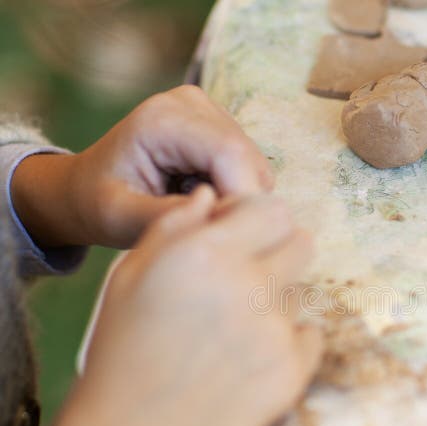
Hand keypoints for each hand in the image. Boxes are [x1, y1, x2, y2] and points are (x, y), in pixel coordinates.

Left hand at [11, 85, 273, 248]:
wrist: (85, 186)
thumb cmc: (98, 203)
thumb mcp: (120, 219)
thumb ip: (165, 216)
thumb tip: (215, 210)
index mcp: (163, 119)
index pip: (230, 154)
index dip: (241, 198)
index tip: (226, 235)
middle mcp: (191, 103)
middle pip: (249, 160)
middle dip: (237, 201)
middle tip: (201, 224)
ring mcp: (209, 110)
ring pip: (254, 165)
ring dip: (234, 196)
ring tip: (193, 206)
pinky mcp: (220, 123)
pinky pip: (249, 166)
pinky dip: (233, 189)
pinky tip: (200, 196)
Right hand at [36, 188, 323, 425]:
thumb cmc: (125, 348)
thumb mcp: (131, 274)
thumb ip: (174, 225)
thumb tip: (211, 195)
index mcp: (208, 255)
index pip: (274, 209)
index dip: (258, 220)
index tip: (243, 237)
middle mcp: (250, 286)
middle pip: (302, 244)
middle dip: (279, 252)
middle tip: (248, 277)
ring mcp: (276, 332)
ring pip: (301, 294)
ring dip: (277, 302)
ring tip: (234, 330)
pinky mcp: (292, 371)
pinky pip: (310, 336)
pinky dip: (288, 342)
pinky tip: (249, 358)